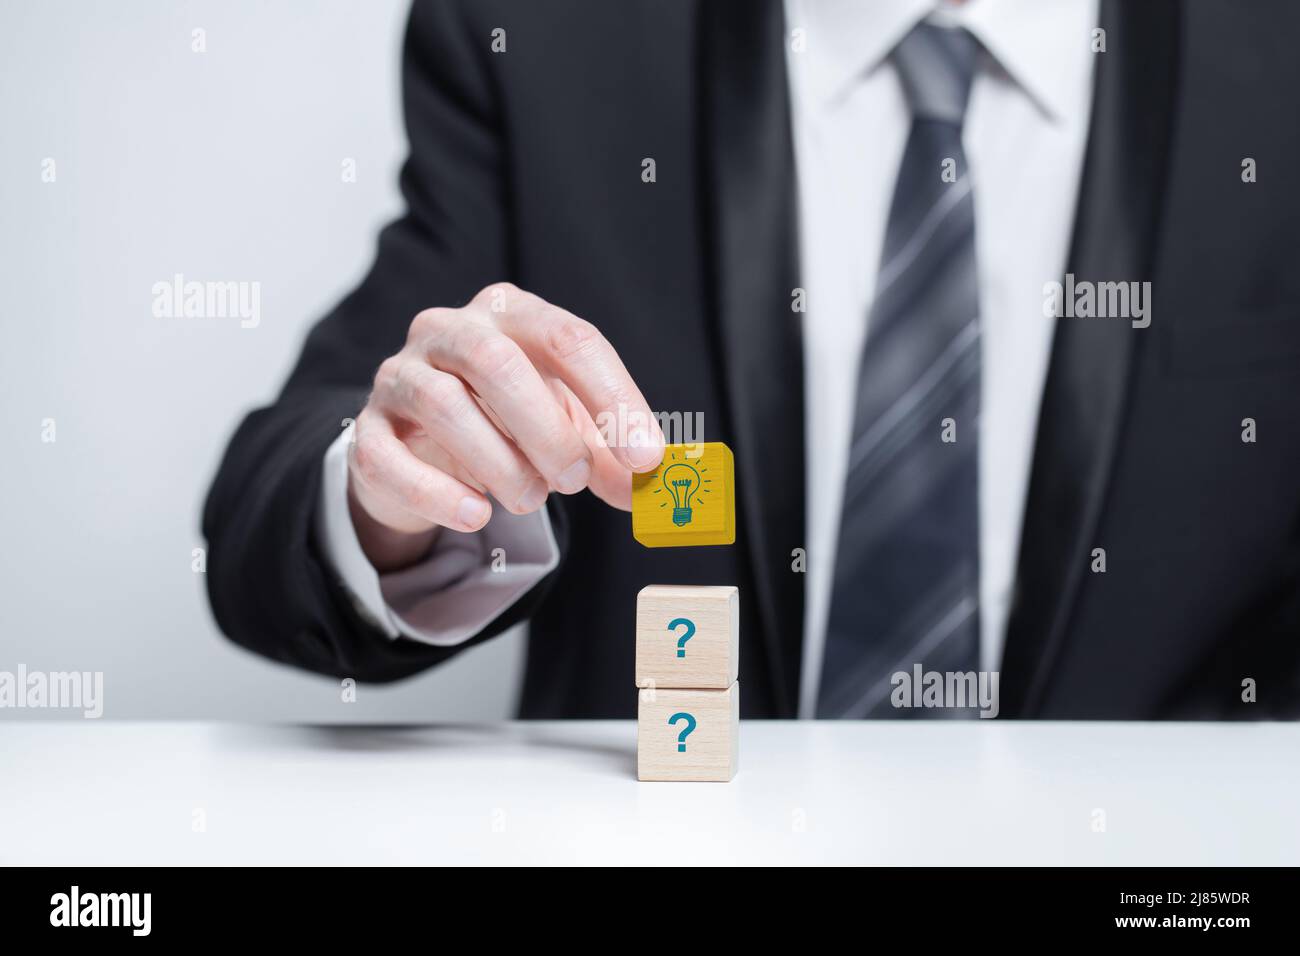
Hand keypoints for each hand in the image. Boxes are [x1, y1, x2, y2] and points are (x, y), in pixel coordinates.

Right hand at [346, 284, 664, 570]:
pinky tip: (475, 516)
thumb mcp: (570, 431)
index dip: (613, 398)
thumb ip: (612, 459)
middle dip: (546, 428)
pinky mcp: (367, 430)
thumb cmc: (509, 422)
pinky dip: (436, 492)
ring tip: (530, 498)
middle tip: (573, 478)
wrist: (422, 444)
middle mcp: (450, 330)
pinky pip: (387, 456)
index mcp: (512, 314)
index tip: (644, 457)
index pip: (568, 338)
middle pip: (494, 360)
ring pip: (442, 404)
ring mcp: (400, 375)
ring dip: (499, 462)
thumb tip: (651, 487)